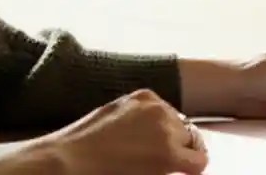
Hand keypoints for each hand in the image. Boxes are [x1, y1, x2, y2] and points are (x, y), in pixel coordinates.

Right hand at [0, 89, 207, 174]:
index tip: (161, 148)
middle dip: (176, 145)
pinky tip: (180, 173)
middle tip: (155, 162)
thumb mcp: (112, 116)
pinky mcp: (168, 155)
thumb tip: (151, 135)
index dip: (170, 136)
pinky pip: (198, 162)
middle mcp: (159, 109)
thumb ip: (136, 118)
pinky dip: (192, 168)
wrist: (67, 161)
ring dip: (180, 157)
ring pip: (191, 144)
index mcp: (145, 97)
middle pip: (183, 129)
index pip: (171, 116)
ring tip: (158, 167)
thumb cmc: (80, 145)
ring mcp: (166, 130)